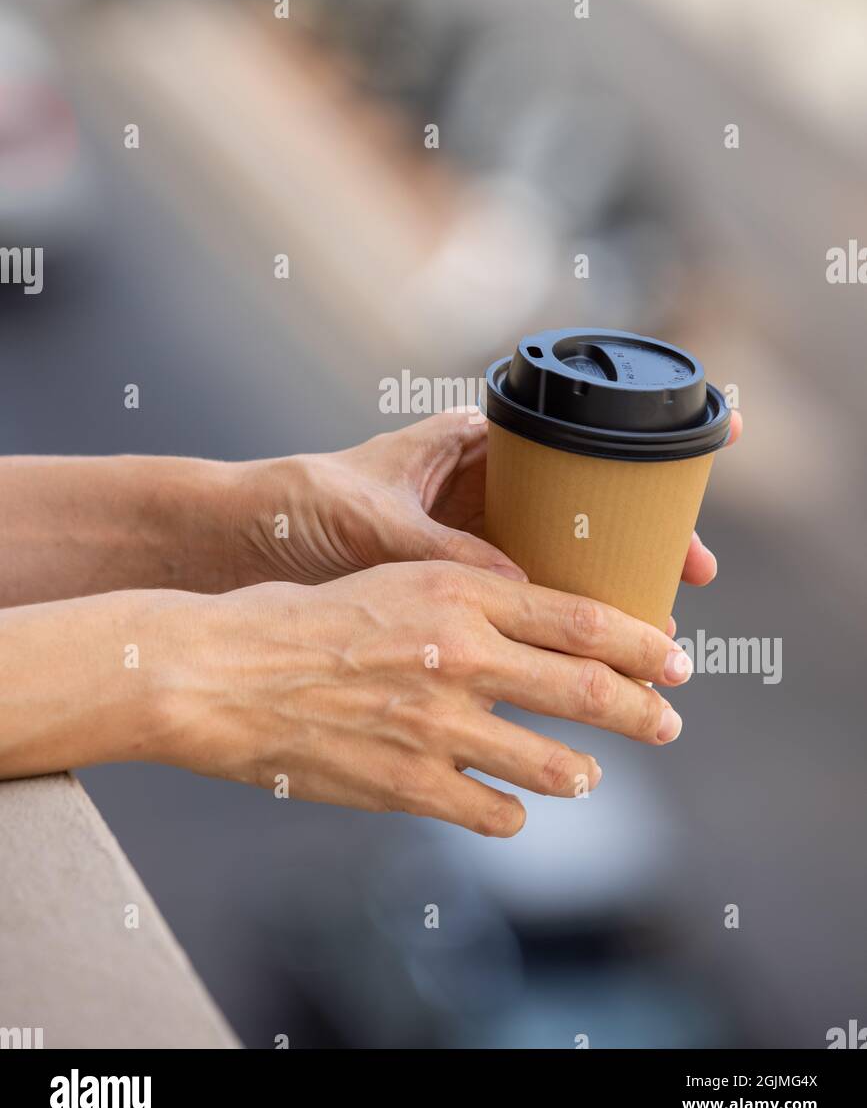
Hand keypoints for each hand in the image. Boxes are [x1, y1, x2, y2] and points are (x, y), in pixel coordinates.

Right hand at [165, 561, 695, 836]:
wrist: (222, 672)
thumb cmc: (302, 615)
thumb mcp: (394, 579)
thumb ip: (468, 601)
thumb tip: (535, 628)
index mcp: (458, 590)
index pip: (583, 618)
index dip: (643, 642)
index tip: (676, 656)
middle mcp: (460, 654)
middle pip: (588, 689)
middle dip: (643, 711)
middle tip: (668, 721)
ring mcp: (437, 725)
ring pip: (555, 765)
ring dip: (582, 772)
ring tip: (587, 773)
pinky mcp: (408, 784)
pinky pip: (494, 812)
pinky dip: (510, 811)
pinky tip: (505, 805)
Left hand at [229, 409, 742, 592]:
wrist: (241, 545)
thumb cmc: (301, 508)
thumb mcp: (375, 524)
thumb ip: (445, 554)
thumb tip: (517, 590)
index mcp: (471, 445)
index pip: (572, 450)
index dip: (635, 476)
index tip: (685, 502)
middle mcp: (481, 487)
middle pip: (583, 508)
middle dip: (639, 542)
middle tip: (691, 580)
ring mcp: (472, 537)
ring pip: (561, 560)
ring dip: (608, 592)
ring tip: (652, 634)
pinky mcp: (456, 586)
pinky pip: (524, 602)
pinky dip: (558, 626)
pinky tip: (587, 662)